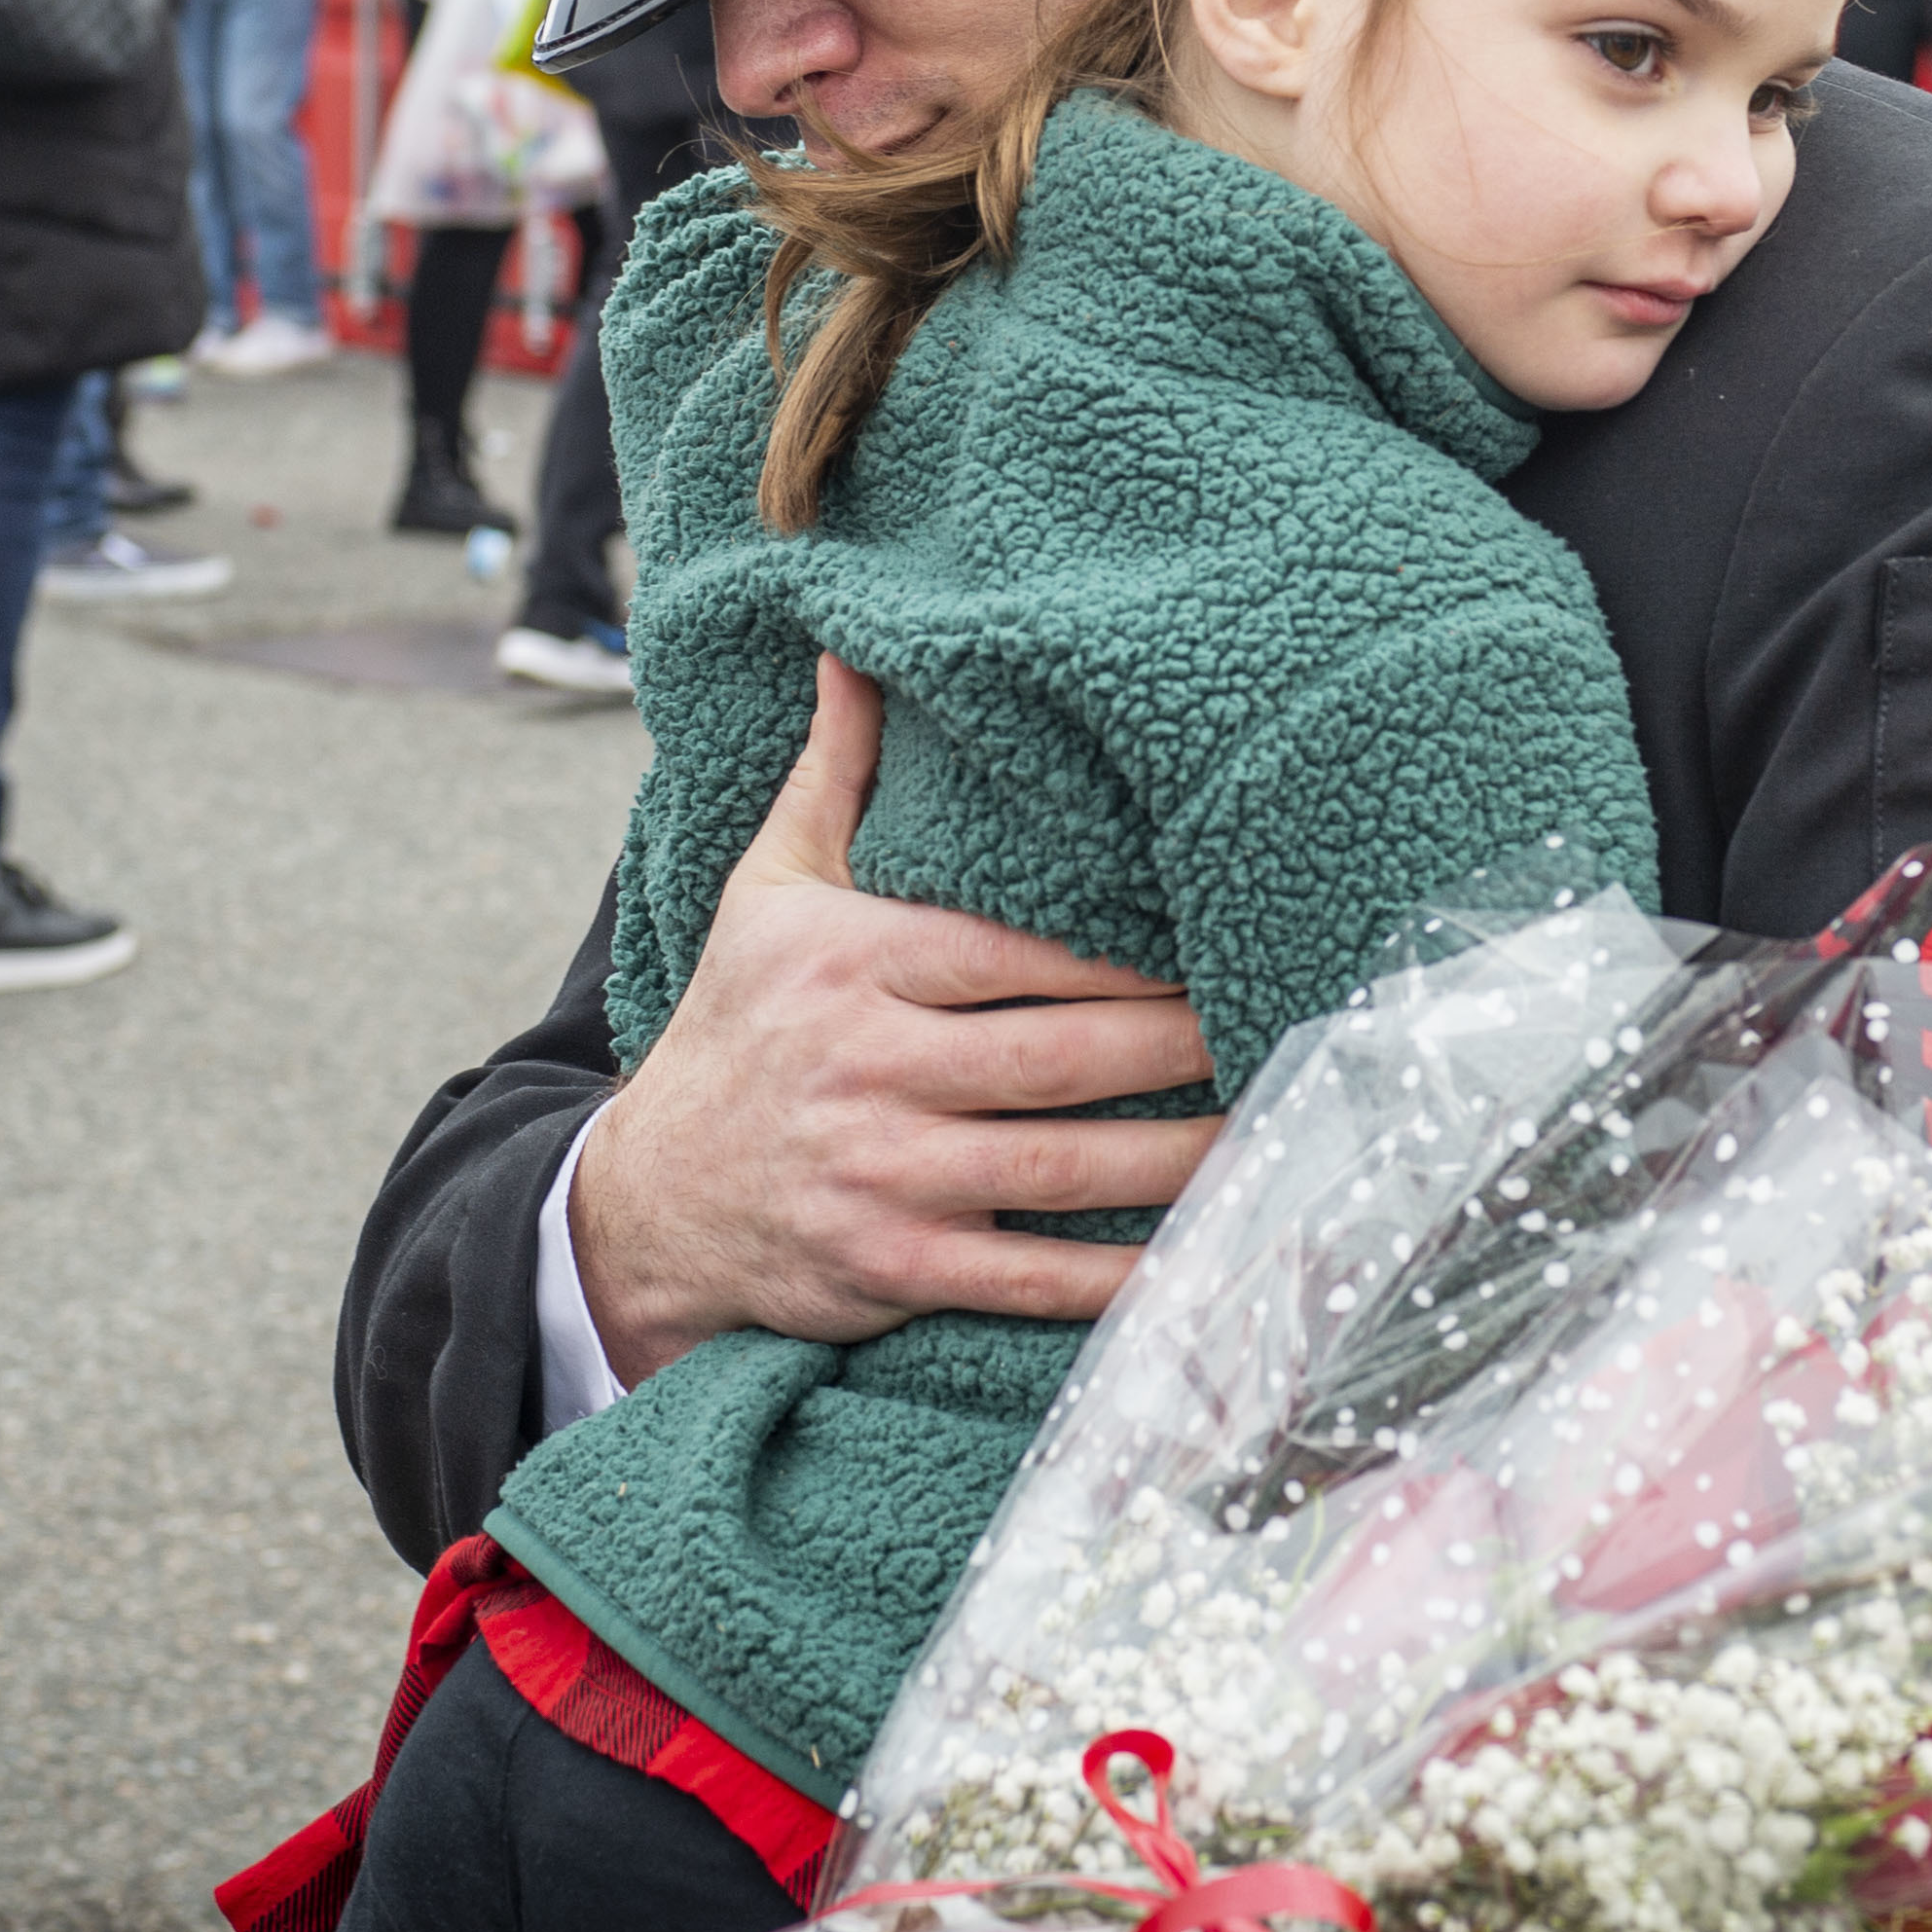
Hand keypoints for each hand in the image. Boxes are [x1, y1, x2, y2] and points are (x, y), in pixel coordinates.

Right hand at [566, 654, 1219, 1383]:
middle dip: (1179, 1047)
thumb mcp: (766, 889)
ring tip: (1272, 1132)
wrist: (647, 1199)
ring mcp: (883, 1177)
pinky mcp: (896, 1267)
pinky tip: (1201, 1260)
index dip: (1124, 958)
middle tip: (1284, 1026)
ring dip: (1179, 1159)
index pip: (1012, 953)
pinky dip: (1121, 1280)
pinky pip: (1030, 1278)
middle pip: (1057, 1059)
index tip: (1215, 943)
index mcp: (851, 965)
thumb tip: (855, 650)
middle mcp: (868, 1070)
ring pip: (1062, 1169)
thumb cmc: (738, 1023)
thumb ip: (832, 776)